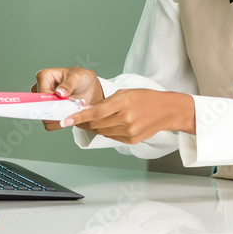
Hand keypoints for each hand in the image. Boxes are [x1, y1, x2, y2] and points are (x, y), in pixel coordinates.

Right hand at [32, 67, 103, 130]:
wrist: (88, 88)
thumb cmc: (81, 78)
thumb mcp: (77, 77)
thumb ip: (68, 85)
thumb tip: (59, 92)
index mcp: (44, 76)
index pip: (42, 94)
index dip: (52, 102)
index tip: (65, 104)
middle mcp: (40, 89)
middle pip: (41, 106)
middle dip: (56, 111)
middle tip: (71, 109)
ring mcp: (44, 101)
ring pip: (45, 117)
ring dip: (60, 117)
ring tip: (73, 111)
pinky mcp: (49, 111)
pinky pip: (50, 123)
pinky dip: (61, 122)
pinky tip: (70, 115)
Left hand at [58, 89, 195, 143]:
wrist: (167, 111)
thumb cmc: (145, 98)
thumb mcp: (125, 93)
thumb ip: (106, 102)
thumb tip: (88, 109)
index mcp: (123, 103)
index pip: (95, 112)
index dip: (79, 117)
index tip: (65, 120)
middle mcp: (126, 119)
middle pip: (96, 124)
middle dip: (83, 122)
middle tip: (74, 118)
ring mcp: (129, 131)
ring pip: (102, 132)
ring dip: (92, 127)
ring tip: (88, 121)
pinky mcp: (132, 140)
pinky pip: (111, 137)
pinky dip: (104, 131)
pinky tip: (105, 125)